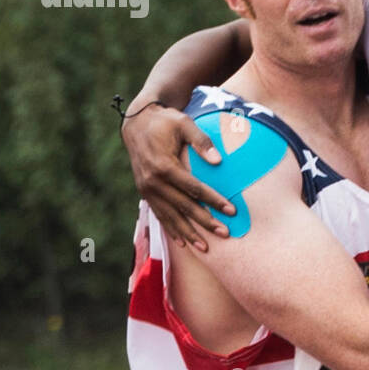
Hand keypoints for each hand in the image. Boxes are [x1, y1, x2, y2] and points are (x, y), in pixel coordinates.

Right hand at [122, 104, 232, 249]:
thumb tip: (218, 161)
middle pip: (184, 206)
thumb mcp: (184, 123)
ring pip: (170, 216)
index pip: (194, 188)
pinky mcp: (144, 192)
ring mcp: (147, 189)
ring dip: (188, 233)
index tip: (232, 210)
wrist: (136, 123)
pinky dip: (171, 229)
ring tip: (205, 248)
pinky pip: (159, 215)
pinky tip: (183, 242)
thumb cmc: (165, 121)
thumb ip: (202, 141)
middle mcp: (153, 182)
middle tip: (226, 234)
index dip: (213, 200)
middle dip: (205, 222)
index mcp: (163, 166)